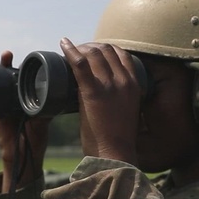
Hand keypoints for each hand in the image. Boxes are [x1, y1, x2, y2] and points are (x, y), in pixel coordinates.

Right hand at [0, 50, 50, 191]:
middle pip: (8, 75)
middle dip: (6, 63)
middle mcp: (14, 96)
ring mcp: (2, 101)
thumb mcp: (42, 122)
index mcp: (27, 97)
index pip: (24, 77)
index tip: (27, 59)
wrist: (23, 153)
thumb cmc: (35, 137)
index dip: (24, 67)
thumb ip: (44, 112)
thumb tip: (51, 102)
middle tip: (7, 54)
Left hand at [59, 38, 142, 163]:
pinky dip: (70, 51)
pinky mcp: (93, 92)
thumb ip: (120, 98)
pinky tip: (63, 44)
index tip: (93, 52)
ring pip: (94, 53)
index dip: (106, 49)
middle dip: (91, 46)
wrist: (115, 154)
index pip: (121, 54)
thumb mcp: (127, 111)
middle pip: (106, 50)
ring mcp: (109, 85)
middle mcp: (124, 80)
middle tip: (78, 52)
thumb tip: (103, 93)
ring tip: (69, 50)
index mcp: (134, 84)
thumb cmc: (118, 139)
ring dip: (80, 48)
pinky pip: (80, 64)